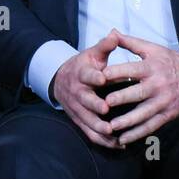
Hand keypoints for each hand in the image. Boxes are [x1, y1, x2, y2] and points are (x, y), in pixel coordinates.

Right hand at [50, 30, 122, 147]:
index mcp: (81, 74)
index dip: (94, 77)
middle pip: (84, 100)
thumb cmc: (85, 66)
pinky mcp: (79, 120)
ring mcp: (77, 108)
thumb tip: (115, 33)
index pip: (86, 75)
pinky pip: (89, 132)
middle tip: (106, 110)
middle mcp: (77, 92)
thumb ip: (105, 46)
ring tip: (113, 133)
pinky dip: (102, 140)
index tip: (102, 78)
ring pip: (86, 120)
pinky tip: (117, 144)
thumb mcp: (92, 54)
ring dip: (98, 127)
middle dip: (94, 105)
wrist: (62, 80)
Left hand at [97, 31, 178, 145]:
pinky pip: (151, 126)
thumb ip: (130, 42)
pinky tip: (123, 139)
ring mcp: (163, 102)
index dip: (116, 72)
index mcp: (152, 67)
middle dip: (121, 98)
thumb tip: (111, 32)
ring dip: (127, 121)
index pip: (131, 69)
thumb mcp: (152, 48)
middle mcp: (158, 85)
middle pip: (137, 93)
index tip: (100, 76)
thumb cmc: (170, 61)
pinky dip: (137, 134)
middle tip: (105, 103)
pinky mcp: (167, 114)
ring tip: (111, 126)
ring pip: (143, 113)